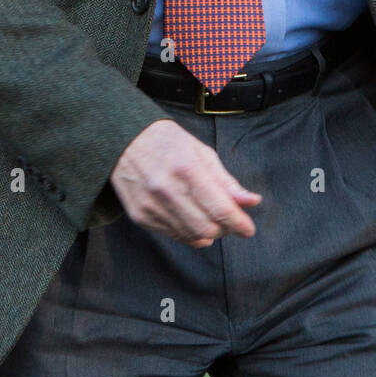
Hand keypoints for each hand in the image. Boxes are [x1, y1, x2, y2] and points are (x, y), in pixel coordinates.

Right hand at [110, 119, 261, 247]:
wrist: (123, 140)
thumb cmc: (167, 142)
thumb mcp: (200, 152)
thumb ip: (226, 181)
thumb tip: (252, 202)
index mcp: (186, 168)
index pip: (220, 208)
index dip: (239, 223)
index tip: (248, 229)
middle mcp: (166, 189)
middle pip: (208, 228)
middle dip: (224, 228)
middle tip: (227, 219)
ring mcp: (151, 205)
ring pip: (192, 236)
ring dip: (208, 232)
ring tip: (209, 217)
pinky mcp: (140, 216)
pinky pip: (174, 236)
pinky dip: (189, 232)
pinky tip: (190, 218)